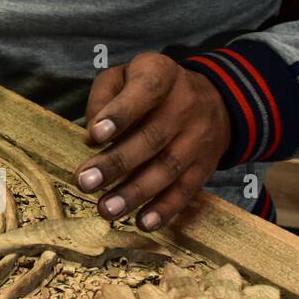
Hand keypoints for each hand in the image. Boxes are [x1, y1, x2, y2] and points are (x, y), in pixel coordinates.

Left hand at [75, 52, 230, 230]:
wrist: (212, 100)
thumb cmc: (150, 90)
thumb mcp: (126, 75)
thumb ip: (103, 96)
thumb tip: (91, 136)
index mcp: (162, 76)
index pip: (145, 91)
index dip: (121, 114)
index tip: (95, 136)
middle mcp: (185, 105)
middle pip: (152, 137)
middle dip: (117, 163)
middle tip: (85, 182)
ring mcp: (198, 138)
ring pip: (167, 168)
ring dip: (135, 193)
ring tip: (105, 209)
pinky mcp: (204, 167)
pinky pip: (186, 190)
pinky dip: (165, 209)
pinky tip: (142, 223)